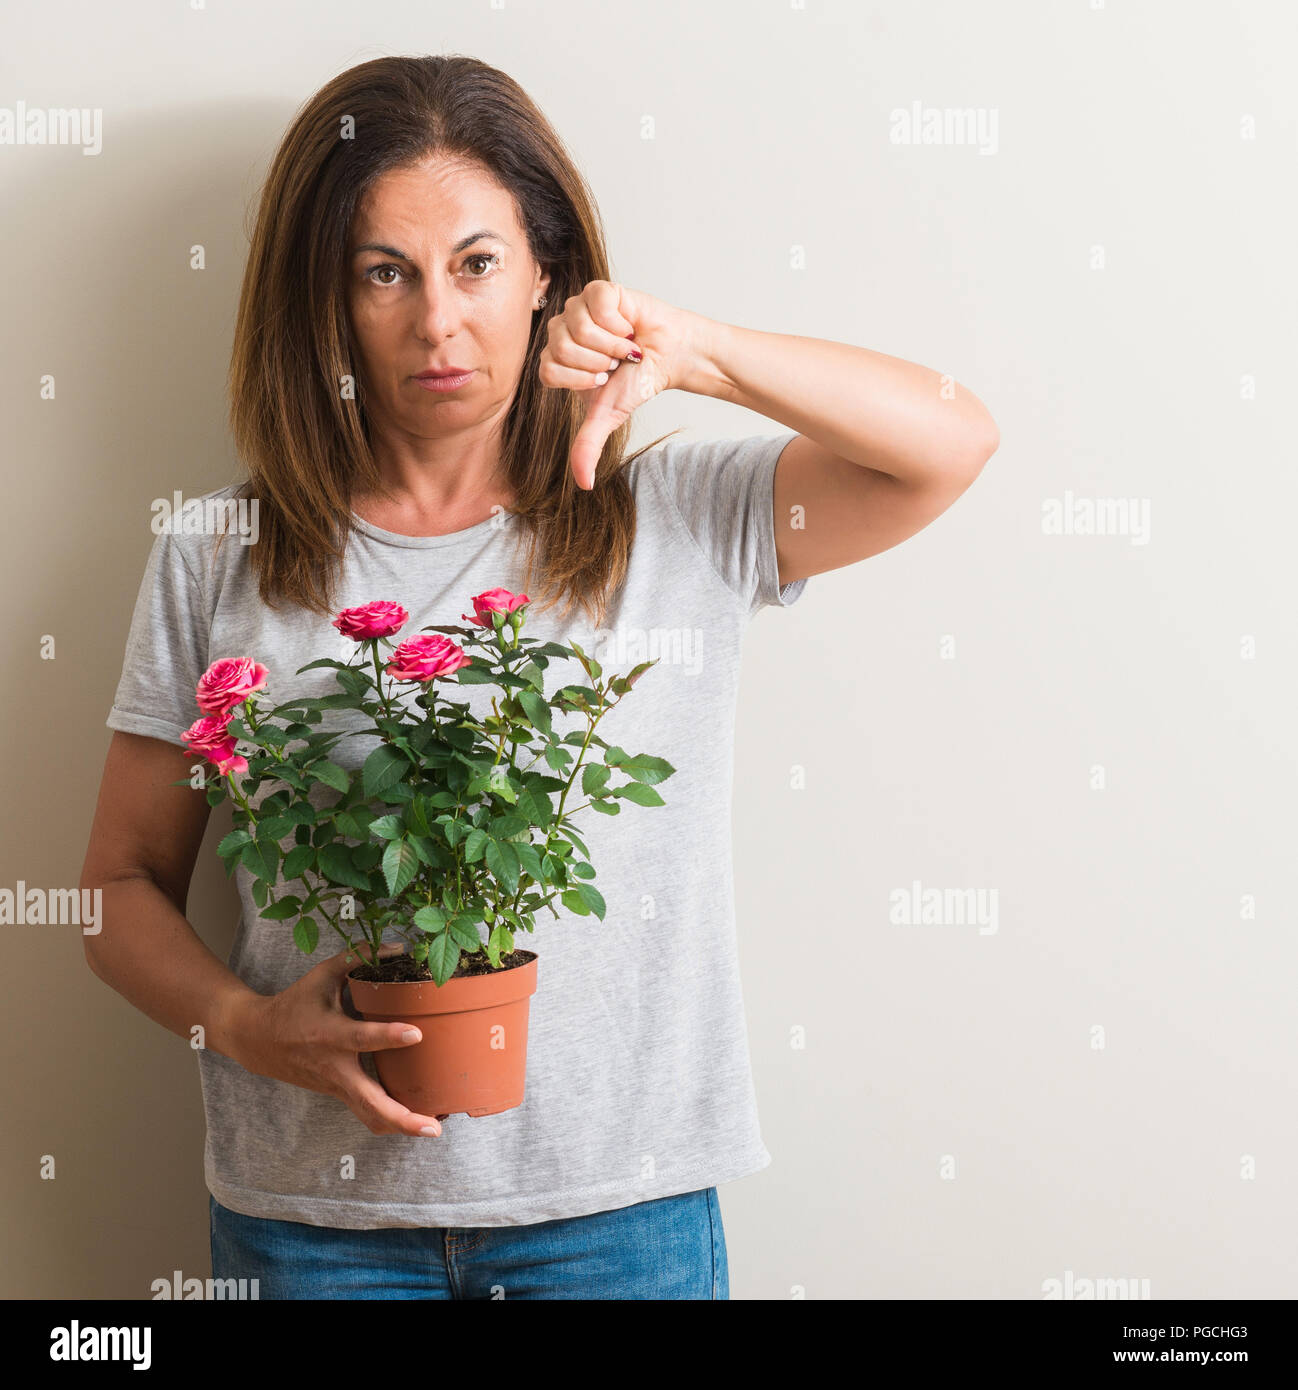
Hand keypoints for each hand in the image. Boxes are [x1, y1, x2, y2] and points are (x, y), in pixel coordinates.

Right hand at [220, 944, 447, 1136]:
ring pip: (368, 1116)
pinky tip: (415, 1119)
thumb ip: (358, 958)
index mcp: (330, 1034)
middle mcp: (335, 1067)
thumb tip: (397, 946)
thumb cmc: (294, 1003)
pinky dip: (389, 1120)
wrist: (256, 1040)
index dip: (389, 1036)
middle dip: (402, 1118)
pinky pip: (365, 1113)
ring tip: (433, 1129)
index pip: (362, 1038)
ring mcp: (336, 1087)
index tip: (417, 1034)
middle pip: (370, 1103)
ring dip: (400, 1127)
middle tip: (433, 1126)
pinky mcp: (338, 1094)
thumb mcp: (322, 975)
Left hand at [538, 281, 707, 489]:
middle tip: (615, 363)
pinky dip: (618, 323)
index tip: (603, 379)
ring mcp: (578, 307)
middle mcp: (562, 331)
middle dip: (597, 362)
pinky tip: (628, 327)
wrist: (671, 357)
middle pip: (561, 347)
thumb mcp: (609, 416)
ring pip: (578, 327)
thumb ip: (588, 445)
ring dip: (611, 344)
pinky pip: (597, 306)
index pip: (547, 370)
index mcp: (557, 359)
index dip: (579, 379)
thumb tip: (584, 485)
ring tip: (625, 346)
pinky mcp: (599, 290)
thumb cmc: (638, 381)